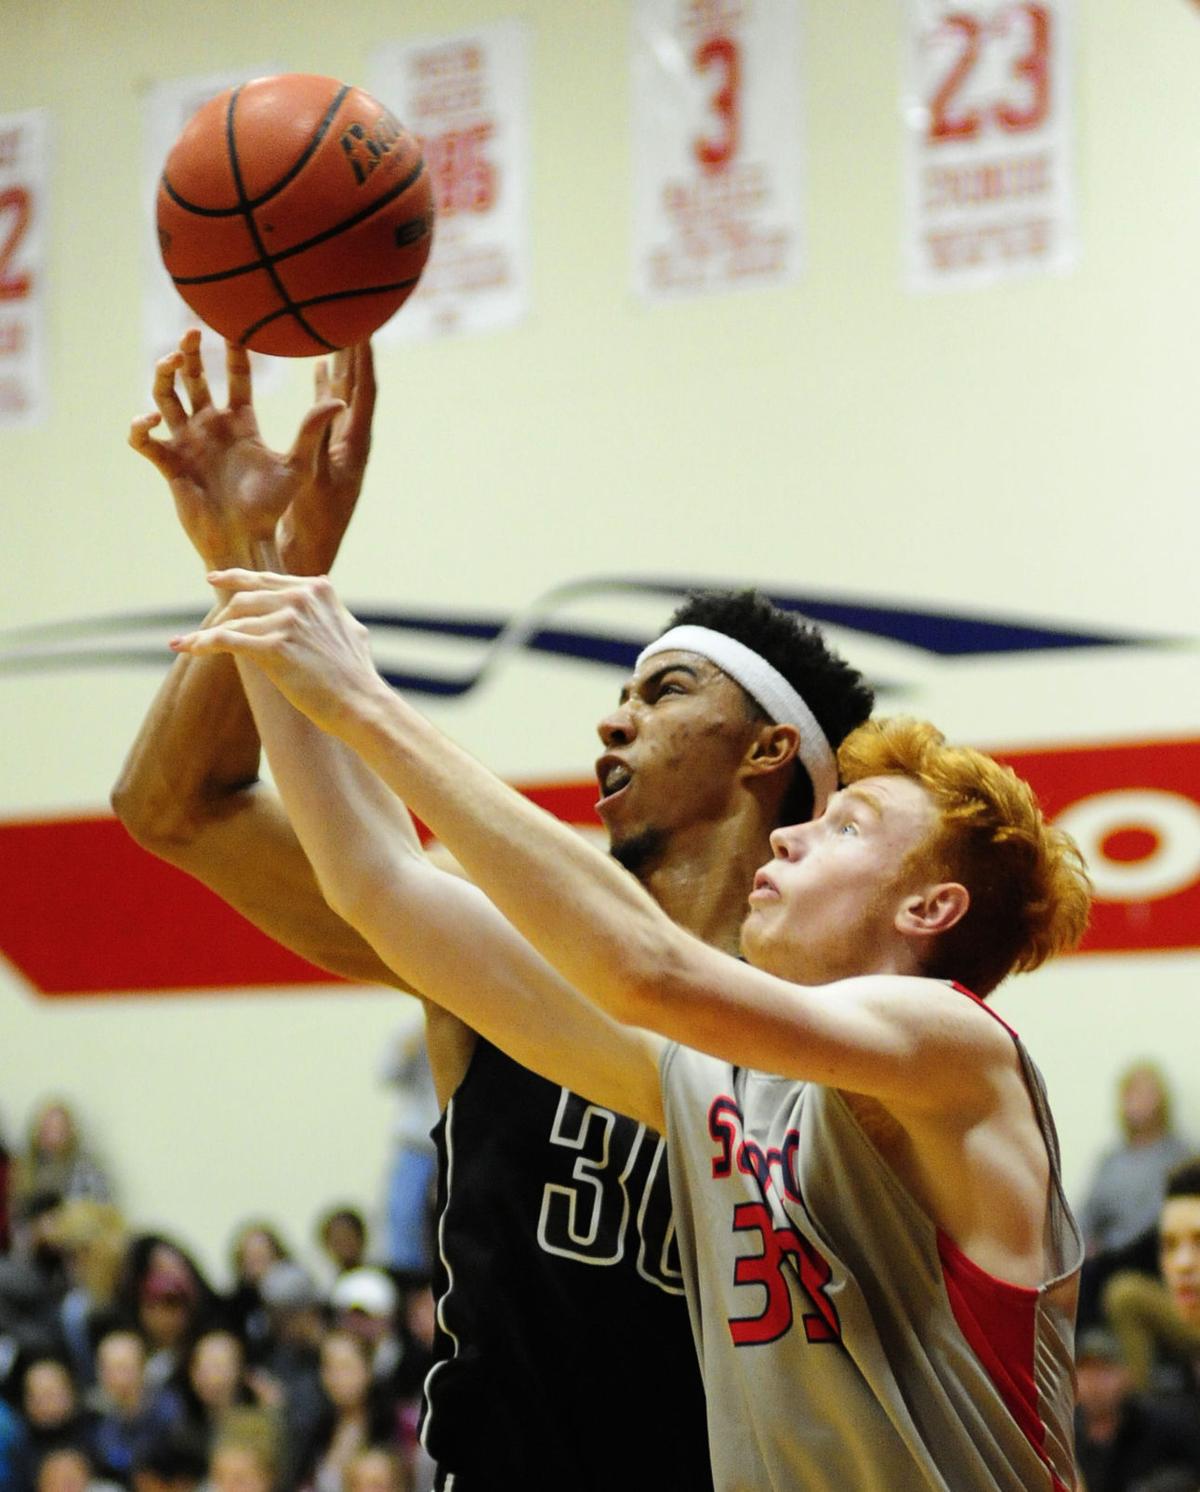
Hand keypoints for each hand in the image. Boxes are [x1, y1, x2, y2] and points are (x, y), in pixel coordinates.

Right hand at [128, 330, 357, 571]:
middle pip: (195, 378)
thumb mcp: (296, 466)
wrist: (245, 540)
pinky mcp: (169, 464)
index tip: (233, 324)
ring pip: (165, 398)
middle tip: (191, 331)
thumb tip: (341, 401)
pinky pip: (144, 440)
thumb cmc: (272, 508)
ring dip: (162, 377)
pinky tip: (149, 419)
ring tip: (168, 363)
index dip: (234, 350)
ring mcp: (188, 443)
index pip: (236, 376)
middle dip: (190, 353)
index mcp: (241, 422)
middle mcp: (212, 427)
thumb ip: (312, 431)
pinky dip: (139, 426)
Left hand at [170, 570, 383, 734]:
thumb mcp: (349, 628)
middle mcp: (302, 598)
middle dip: (219, 613)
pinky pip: (227, 640)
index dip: (235, 577)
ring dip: (206, 633)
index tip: (213, 578)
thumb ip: (329, 607)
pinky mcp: (275, 646)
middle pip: (244, 597)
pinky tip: (188, 649)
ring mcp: (288, 620)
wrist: (361, 703)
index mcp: (318, 590)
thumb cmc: (356, 676)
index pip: (266, 579)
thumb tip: (323, 587)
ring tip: (189, 644)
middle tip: (201, 628)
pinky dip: (203, 643)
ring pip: (232, 619)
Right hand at [279, 341, 375, 574]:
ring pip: (342, 393)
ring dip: (341, 361)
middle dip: (355, 349)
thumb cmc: (311, 521)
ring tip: (340, 329)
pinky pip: (326, 407)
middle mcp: (350, 439)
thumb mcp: (314, 480)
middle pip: (357, 384)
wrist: (308, 549)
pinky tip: (319, 367)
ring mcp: (338, 443)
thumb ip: (321, 441)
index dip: (365, 358)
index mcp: (354, 444)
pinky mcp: (326, 449)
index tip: (365, 324)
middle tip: (355, 312)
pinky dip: (324, 383)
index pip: (365, 391)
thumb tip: (336, 404)